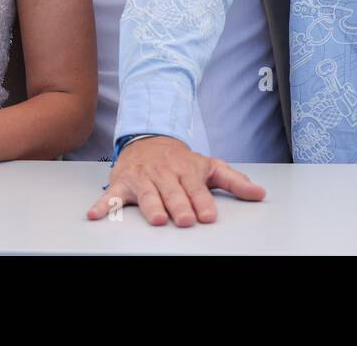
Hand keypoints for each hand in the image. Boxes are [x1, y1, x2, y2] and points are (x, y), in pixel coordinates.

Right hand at [86, 135, 264, 225]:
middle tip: (185, 219)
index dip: (202, 202)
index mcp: (186, 171)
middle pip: (172, 192)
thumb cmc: (181, 160)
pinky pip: (110, 196)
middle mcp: (164, 174)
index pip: (196, 188)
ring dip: (150, 206)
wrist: (149, 138)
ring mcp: (142, 179)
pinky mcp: (122, 183)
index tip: (208, 215)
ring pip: (146, 194)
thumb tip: (260, 194)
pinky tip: (95, 215)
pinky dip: (102, 205)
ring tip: (157, 219)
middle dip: (179, 205)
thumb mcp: (210, 166)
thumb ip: (235, 181)